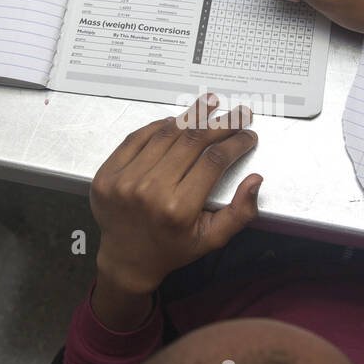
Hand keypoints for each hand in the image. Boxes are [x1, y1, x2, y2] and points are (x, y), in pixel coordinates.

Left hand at [90, 94, 261, 309]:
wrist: (127, 259)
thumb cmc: (173, 248)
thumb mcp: (212, 239)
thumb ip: (239, 212)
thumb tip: (255, 179)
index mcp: (177, 209)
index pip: (214, 161)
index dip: (236, 143)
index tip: (248, 135)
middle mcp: (149, 191)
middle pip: (192, 141)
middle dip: (221, 123)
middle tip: (238, 114)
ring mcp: (124, 180)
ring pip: (166, 134)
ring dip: (192, 116)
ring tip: (210, 104)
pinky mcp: (107, 173)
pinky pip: (137, 137)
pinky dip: (160, 125)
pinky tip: (178, 119)